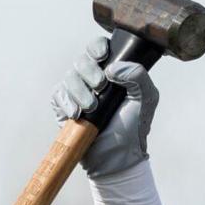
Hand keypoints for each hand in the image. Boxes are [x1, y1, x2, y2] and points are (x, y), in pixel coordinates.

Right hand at [50, 35, 158, 178]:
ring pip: (69, 76)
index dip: (97, 47)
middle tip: (101, 88)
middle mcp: (92, 78)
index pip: (98, 47)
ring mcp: (77, 92)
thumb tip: (114, 67)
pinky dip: (66, 102)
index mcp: (111, 71)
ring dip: (80, 90)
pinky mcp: (64, 107)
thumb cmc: (133, 127)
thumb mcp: (146, 99)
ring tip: (92, 108)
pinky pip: (58, 94)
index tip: (103, 57)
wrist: (119, 157)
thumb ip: (139, 77)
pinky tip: (76, 113)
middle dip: (90, 72)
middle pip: (82, 60)